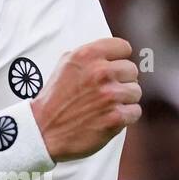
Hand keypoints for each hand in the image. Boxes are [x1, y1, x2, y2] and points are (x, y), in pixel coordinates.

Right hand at [31, 38, 140, 162]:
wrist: (42, 131)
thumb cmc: (55, 99)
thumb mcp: (65, 65)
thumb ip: (90, 55)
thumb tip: (114, 53)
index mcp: (87, 55)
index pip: (124, 48)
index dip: (119, 60)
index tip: (113, 71)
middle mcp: (100, 72)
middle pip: (132, 71)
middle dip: (122, 82)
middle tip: (107, 92)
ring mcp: (109, 95)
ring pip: (136, 92)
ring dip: (124, 100)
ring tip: (106, 107)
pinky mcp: (115, 117)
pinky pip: (135, 111)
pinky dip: (125, 117)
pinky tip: (109, 118)